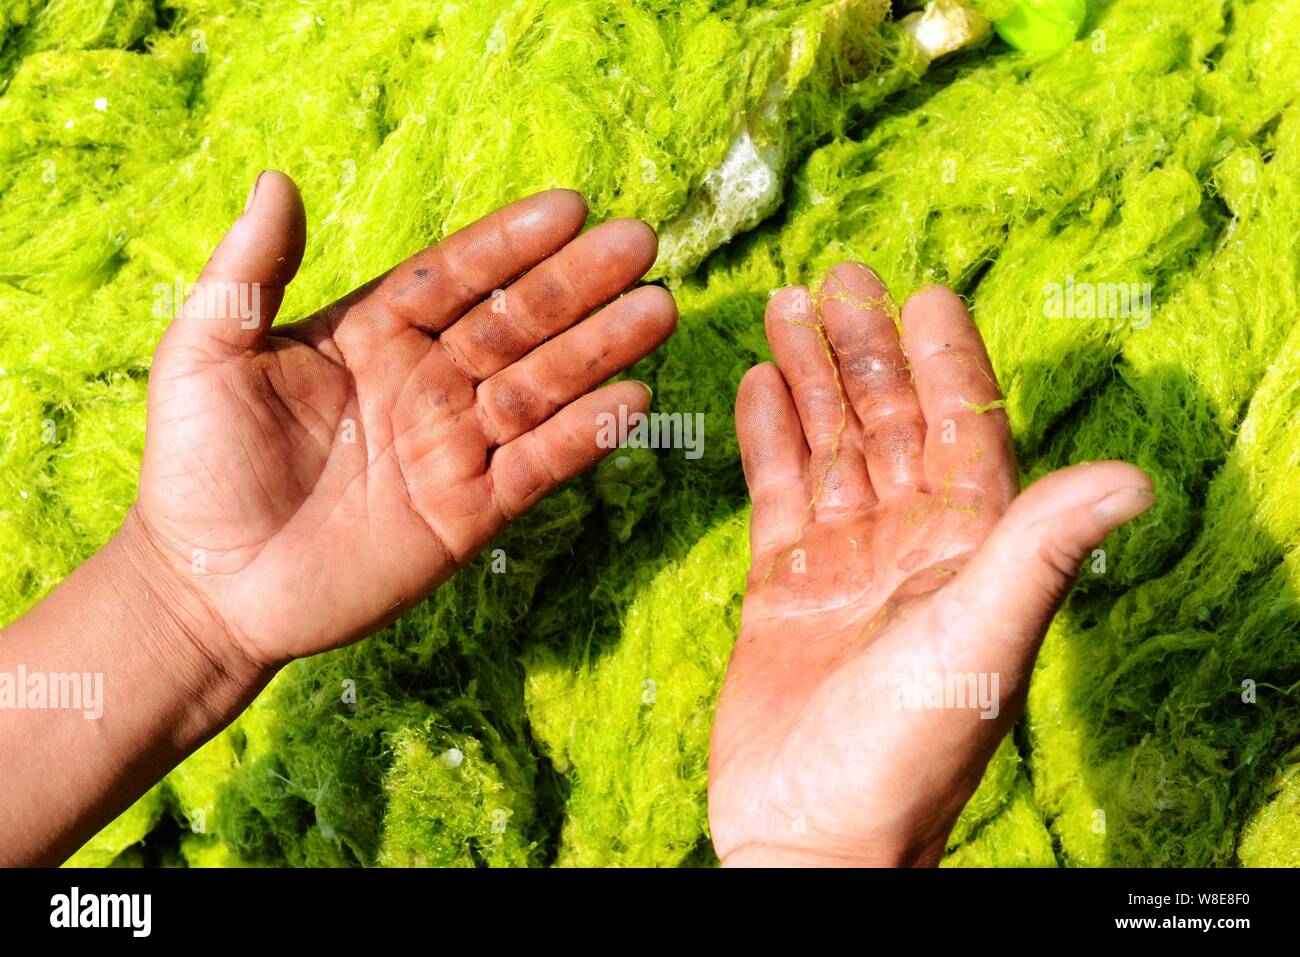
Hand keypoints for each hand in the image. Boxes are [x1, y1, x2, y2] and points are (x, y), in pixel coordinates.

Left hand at [132, 172, 675, 672]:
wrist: (204, 589)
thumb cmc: (194, 466)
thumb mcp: (206, 355)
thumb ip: (248, 273)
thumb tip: (278, 178)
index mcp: (371, 337)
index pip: (452, 276)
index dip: (509, 242)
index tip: (569, 208)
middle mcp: (424, 383)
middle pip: (514, 324)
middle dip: (576, 285)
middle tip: (639, 244)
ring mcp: (451, 449)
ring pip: (539, 389)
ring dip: (598, 350)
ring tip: (657, 311)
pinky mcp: (468, 514)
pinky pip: (537, 467)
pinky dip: (584, 436)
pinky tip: (632, 400)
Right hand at [709, 264, 1152, 866]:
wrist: (810, 837)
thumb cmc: (903, 752)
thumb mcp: (977, 642)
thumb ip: (1040, 550)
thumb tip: (1138, 475)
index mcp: (970, 552)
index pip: (966, 434)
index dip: (951, 365)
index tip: (926, 296)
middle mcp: (912, 548)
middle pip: (892, 426)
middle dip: (865, 353)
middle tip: (838, 278)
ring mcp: (844, 566)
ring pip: (831, 449)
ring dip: (812, 381)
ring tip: (785, 309)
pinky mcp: (782, 588)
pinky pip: (776, 495)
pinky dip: (768, 439)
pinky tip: (756, 386)